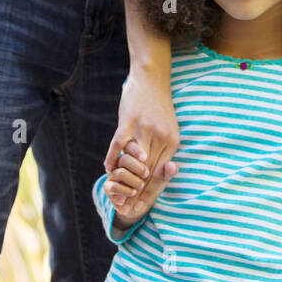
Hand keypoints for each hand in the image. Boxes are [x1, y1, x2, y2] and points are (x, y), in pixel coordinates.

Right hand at [104, 66, 180, 215]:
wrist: (151, 78)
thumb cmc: (158, 104)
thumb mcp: (169, 127)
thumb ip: (164, 147)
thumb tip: (158, 168)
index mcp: (172, 141)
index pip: (161, 171)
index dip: (150, 188)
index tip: (142, 201)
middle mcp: (160, 137)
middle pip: (148, 169)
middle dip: (138, 187)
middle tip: (128, 203)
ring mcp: (144, 129)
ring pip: (134, 160)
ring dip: (125, 176)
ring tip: (117, 188)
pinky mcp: (129, 122)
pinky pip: (119, 145)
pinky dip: (113, 158)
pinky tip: (108, 168)